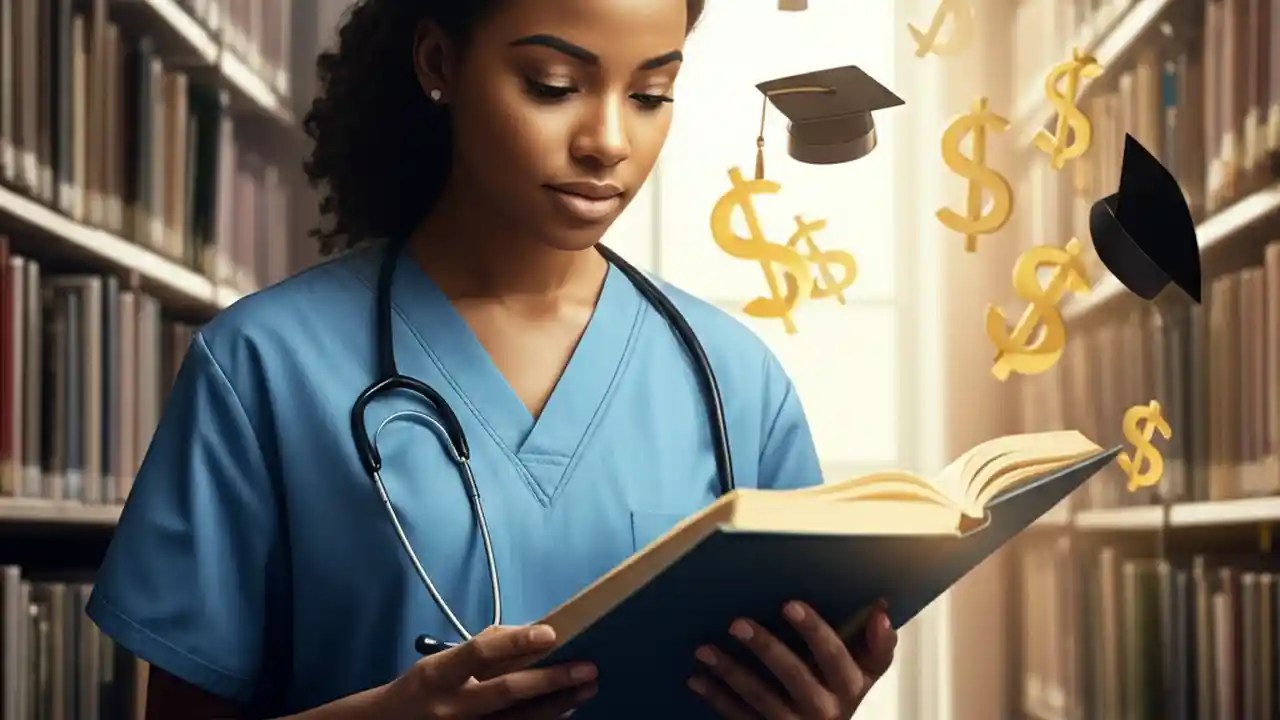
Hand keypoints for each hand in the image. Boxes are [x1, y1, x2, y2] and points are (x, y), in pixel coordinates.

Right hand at [383, 624, 597, 718]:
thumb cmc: (424, 687)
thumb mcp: (441, 661)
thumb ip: (483, 646)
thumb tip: (530, 634)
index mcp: (439, 675)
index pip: (479, 653)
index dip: (516, 642)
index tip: (551, 633)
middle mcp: (452, 707)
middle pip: (507, 692)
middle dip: (551, 680)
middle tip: (587, 668)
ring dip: (557, 704)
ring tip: (585, 688)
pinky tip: (564, 710)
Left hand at [688, 600, 896, 718]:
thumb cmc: (840, 690)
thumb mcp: (865, 671)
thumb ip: (876, 643)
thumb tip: (881, 609)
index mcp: (851, 685)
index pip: (837, 656)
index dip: (815, 631)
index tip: (789, 604)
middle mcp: (827, 709)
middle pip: (795, 675)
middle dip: (765, 647)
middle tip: (736, 623)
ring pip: (761, 698)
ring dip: (731, 672)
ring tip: (705, 650)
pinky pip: (740, 717)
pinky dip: (717, 697)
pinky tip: (698, 678)